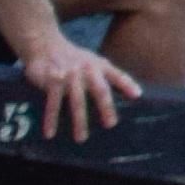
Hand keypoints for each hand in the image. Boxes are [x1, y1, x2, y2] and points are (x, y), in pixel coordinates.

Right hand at [16, 29, 135, 139]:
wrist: (46, 46)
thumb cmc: (74, 59)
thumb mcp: (93, 62)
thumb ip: (109, 75)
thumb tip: (131, 92)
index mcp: (99, 66)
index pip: (117, 75)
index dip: (127, 84)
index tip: (138, 95)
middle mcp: (87, 70)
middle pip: (100, 90)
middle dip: (106, 107)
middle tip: (110, 124)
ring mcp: (70, 75)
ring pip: (77, 100)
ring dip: (79, 120)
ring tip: (81, 138)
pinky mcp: (53, 81)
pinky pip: (53, 103)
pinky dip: (51, 119)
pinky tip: (50, 133)